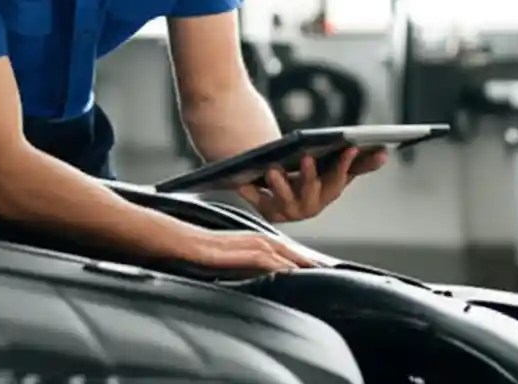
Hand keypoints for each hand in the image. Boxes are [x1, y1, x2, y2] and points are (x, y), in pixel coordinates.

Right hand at [180, 228, 317, 272]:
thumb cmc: (203, 252)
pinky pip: (270, 260)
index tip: (322, 268)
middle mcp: (259, 238)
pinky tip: (296, 274)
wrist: (185, 242)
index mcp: (257, 240)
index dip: (305, 258)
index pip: (288, 250)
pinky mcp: (245, 252)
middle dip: (312, 260)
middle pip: (293, 250)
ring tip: (323, 273)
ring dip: (305, 263)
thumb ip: (248, 264)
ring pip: (286, 254)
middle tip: (332, 270)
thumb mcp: (231, 258)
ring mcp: (253, 243)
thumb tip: (262, 278)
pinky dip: (285, 267)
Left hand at [236, 145, 389, 222]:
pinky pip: (258, 203)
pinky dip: (250, 193)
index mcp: (328, 193)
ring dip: (280, 186)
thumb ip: (359, 163)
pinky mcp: (266, 209)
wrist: (279, 185)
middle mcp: (310, 206)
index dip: (346, 164)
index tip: (349, 146)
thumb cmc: (311, 174)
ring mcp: (288, 210)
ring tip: (273, 169)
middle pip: (312, 191)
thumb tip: (385, 152)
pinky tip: (242, 181)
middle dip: (310, 175)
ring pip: (285, 201)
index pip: (339, 180)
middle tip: (307, 156)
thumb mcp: (334, 167)